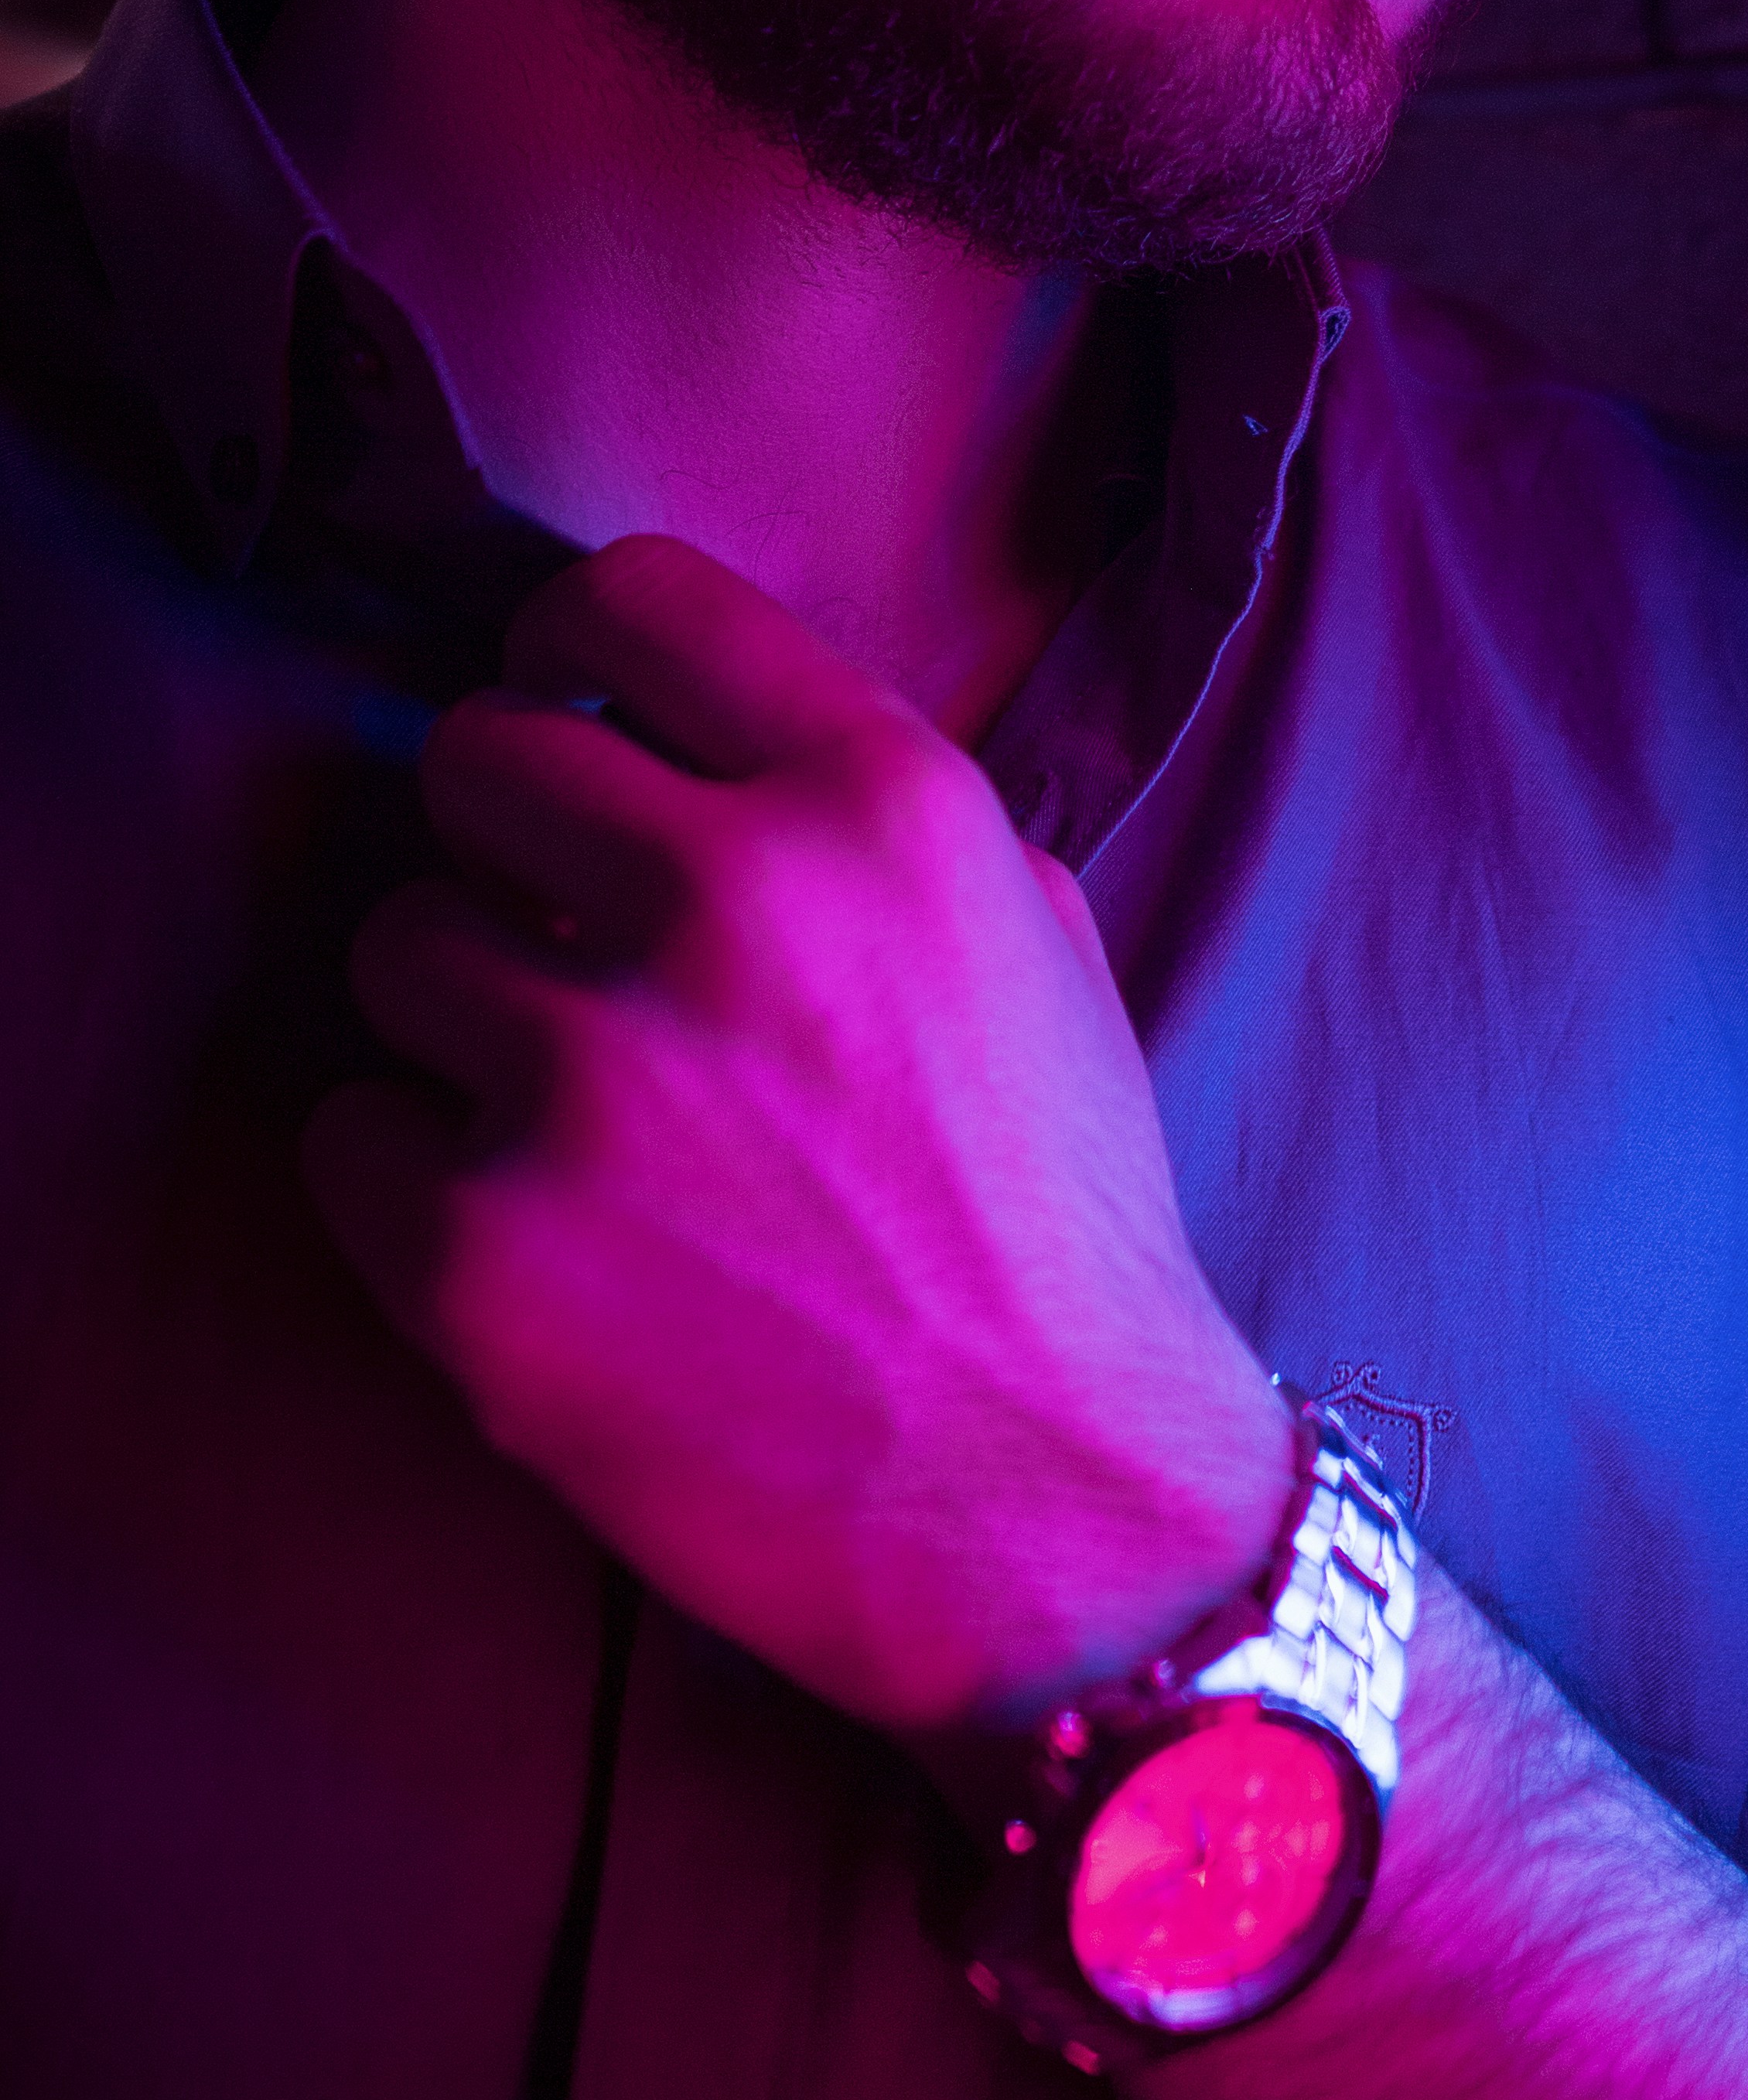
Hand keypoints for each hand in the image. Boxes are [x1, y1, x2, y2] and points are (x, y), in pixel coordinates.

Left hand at [302, 534, 1290, 1733]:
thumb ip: (865, 816)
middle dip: (505, 846)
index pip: (633, 601)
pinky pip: (346, 1132)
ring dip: (460, 1022)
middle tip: (555, 943)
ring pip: (396, 948)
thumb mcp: (1032, 937)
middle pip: (476, 758)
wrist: (1049, 1499)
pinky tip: (528, 1233)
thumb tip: (688, 747)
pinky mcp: (482, 1249)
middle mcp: (730, 904)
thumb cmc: (1048, 1217)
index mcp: (878, 803)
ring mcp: (591, 1079)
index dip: (565, 647)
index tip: (557, 707)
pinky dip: (412, 1180)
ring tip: (571, 1120)